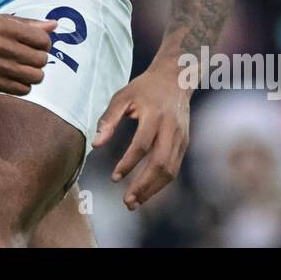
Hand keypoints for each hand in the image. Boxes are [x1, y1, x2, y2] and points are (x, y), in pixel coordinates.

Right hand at [0, 13, 56, 94]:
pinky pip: (23, 90)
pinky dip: (24, 85)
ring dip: (34, 74)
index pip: (43, 39)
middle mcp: (2, 47)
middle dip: (40, 59)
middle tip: (31, 57)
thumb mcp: (0, 20)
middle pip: (41, 60)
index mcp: (6, 28)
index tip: (37, 44)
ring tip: (25, 69)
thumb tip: (54, 26)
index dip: (45, 43)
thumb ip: (28, 23)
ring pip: (35, 77)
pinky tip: (16, 78)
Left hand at [92, 64, 190, 209]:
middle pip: (161, 163)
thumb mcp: (122, 96)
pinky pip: (174, 168)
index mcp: (155, 115)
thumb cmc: (144, 88)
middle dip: (144, 186)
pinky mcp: (185, 143)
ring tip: (135, 202)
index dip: (128, 163)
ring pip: (170, 170)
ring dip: (153, 189)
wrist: (176, 77)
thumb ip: (108, 119)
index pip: (142, 145)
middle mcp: (171, 128)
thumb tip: (95, 144)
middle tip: (127, 202)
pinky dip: (161, 182)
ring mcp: (181, 137)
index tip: (114, 178)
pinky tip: (147, 190)